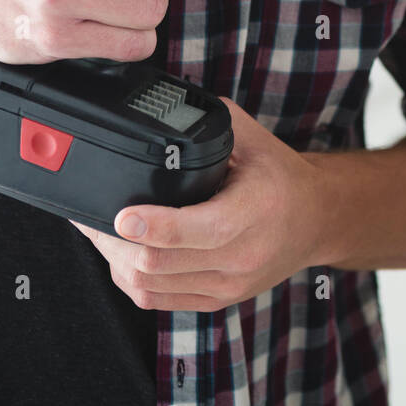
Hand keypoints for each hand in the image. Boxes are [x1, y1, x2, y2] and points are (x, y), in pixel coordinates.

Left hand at [70, 98, 329, 310]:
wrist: (316, 220)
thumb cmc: (280, 175)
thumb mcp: (252, 138)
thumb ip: (210, 122)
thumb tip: (162, 105)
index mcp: (254, 211)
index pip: (197, 230)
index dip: (153, 226)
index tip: (121, 214)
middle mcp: (242, 255)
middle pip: (160, 263)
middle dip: (115, 242)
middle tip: (89, 215)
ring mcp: (229, 284)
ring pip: (151, 287)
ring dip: (116, 261)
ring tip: (98, 233)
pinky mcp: (217, 300)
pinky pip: (158, 300)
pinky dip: (130, 278)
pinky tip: (120, 253)